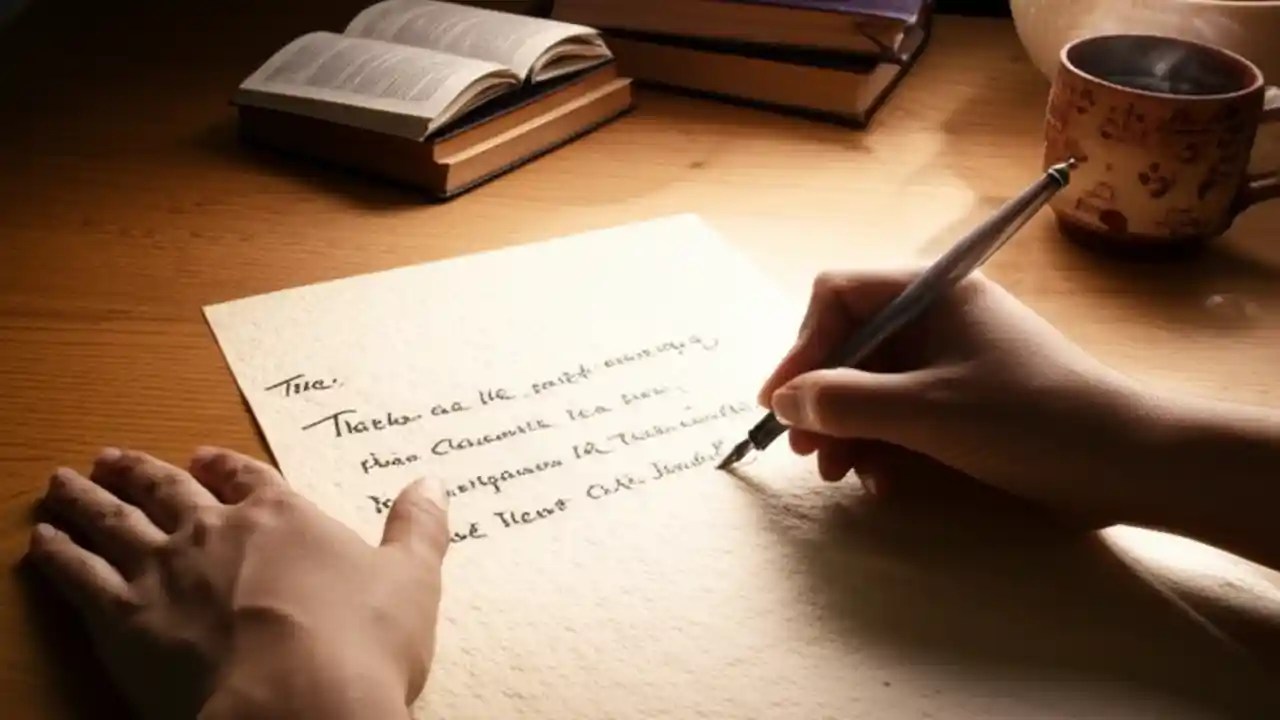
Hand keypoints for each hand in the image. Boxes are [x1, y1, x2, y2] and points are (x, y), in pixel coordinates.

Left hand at [25, 447, 449, 719]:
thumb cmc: (360, 643)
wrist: (296, 704)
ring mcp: (165, 571)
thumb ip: (418, 528)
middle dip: (141, 473)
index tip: (202, 458)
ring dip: (88, 499)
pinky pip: (79, 574)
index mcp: (283, 517)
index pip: (246, 477)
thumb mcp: (411, 581)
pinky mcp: (124, 618)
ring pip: (114, 522)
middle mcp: (216, 531)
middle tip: (111, 459)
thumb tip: (431, 482)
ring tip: (63, 483)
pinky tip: (42, 541)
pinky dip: (59, 554)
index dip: (223, 467)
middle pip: (169, 490)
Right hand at [758, 270, 1149, 523]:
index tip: (780, 402)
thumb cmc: (1026, 419)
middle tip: (805, 451)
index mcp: (932, 291)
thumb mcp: (926, 410)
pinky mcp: (967, 399)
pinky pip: (905, 411)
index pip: (838, 296)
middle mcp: (939, 315)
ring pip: (874, 384)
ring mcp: (954, 358)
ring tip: (840, 475)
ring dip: (850, 430)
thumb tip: (783, 399)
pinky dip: (886, 444)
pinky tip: (883, 482)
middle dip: (823, 399)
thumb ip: (845, 401)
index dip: (801, 347)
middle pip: (852, 344)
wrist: (1127, 462)